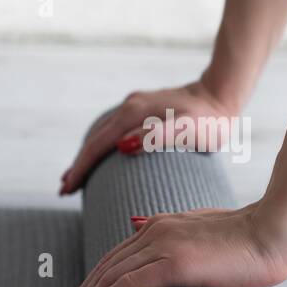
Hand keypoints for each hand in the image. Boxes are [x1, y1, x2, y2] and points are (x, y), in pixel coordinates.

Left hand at [58, 205, 286, 286]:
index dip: (93, 283)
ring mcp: (165, 245)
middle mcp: (155, 231)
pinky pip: (131, 283)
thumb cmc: (249, 235)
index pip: (114, 257)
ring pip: (111, 277)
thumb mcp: (202, 226)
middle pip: (105, 268)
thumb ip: (170, 228)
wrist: (275, 231)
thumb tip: (135, 224)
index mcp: (160, 225)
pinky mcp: (177, 262)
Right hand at [59, 79, 237, 194]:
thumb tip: (121, 148)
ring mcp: (135, 106)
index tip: (67, 190)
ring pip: (102, 134)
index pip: (97, 145)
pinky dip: (101, 146)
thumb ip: (154, 137)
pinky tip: (103, 155)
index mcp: (133, 113)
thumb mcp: (185, 130)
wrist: (222, 95)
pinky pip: (113, 130)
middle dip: (79, 165)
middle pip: (94, 139)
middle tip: (64, 190)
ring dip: (87, 156)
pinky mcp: (144, 109)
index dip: (81, 168)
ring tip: (76, 177)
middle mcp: (129, 106)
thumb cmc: (208, 120)